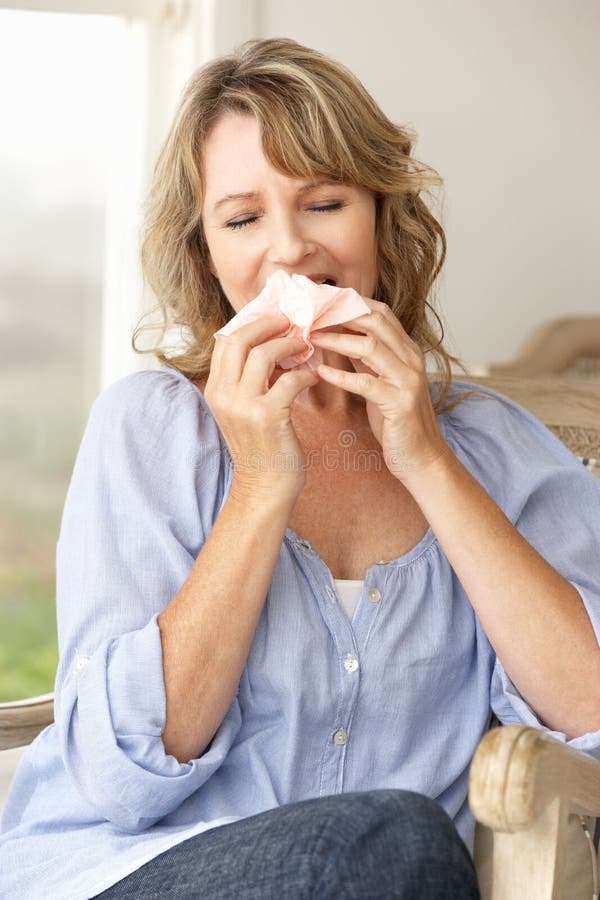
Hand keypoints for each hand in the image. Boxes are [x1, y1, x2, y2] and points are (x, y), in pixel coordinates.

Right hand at [204, 314, 318, 502]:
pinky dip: (306, 373)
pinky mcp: (267, 417)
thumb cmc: (262, 447)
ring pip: (264, 354)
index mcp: (215, 389)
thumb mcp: (244, 409)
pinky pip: (290, 379)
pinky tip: (314, 376)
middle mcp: (223, 394)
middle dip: (269, 325)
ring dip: (289, 345)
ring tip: (305, 347)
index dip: (252, 323)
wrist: (265, 487)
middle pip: (240, 339)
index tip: (276, 319)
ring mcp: (243, 405)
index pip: (226, 340)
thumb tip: (271, 345)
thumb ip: (250, 380)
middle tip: (292, 323)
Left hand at [311, 299, 448, 482]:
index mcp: (406, 350)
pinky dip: (341, 376)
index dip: (350, 302)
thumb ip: (365, 359)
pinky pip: (366, 383)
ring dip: (337, 339)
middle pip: (376, 320)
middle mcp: (411, 359)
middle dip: (340, 313)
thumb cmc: (397, 422)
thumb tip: (337, 336)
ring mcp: (408, 380)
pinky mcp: (400, 403)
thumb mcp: (380, 381)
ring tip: (311, 338)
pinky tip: (320, 373)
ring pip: (371, 346)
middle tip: (310, 314)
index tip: (320, 301)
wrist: (422, 459)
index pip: (380, 312)